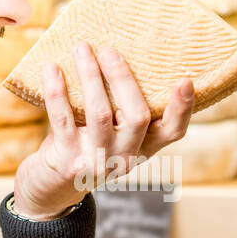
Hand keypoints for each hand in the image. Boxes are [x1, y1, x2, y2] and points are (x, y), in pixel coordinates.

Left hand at [12, 41, 194, 219]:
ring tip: (82, 48)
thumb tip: (117, 52)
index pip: (173, 131)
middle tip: (109, 50)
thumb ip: (122, 107)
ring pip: (100, 114)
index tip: (185, 80)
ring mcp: (98, 162)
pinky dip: (57, 91)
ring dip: (90, 76)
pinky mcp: (68, 161)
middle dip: (123, 79)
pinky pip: (63, 120)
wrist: (52, 188)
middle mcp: (126, 157)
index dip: (182, 108)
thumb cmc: (87, 146)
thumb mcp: (113, 134)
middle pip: (137, 116)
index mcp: (144, 147)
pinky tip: (51, 69)